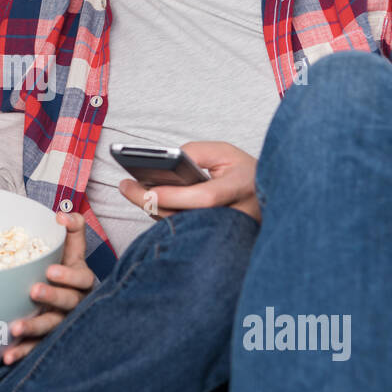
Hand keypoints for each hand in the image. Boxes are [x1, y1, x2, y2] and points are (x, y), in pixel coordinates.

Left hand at [3, 210, 96, 364]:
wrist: (68, 296)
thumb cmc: (67, 269)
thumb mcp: (72, 250)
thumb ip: (72, 230)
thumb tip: (61, 214)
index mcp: (82, 280)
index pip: (81, 278)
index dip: (68, 275)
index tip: (50, 269)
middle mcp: (76, 303)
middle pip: (69, 303)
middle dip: (52, 297)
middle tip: (34, 291)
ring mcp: (64, 324)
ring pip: (53, 328)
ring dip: (35, 328)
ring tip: (15, 328)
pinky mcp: (51, 341)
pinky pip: (38, 348)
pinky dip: (23, 352)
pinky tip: (7, 357)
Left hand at [117, 141, 260, 223]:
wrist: (265, 195)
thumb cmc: (244, 171)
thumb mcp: (225, 152)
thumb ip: (196, 153)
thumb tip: (165, 163)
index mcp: (240, 189)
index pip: (204, 198)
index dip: (174, 196)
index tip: (149, 190)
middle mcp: (233, 216)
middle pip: (185, 217)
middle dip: (152, 203)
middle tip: (126, 187)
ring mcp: (222, 232)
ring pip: (181, 226)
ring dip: (152, 208)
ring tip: (129, 188)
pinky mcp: (211, 238)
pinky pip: (182, 229)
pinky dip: (163, 214)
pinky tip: (145, 199)